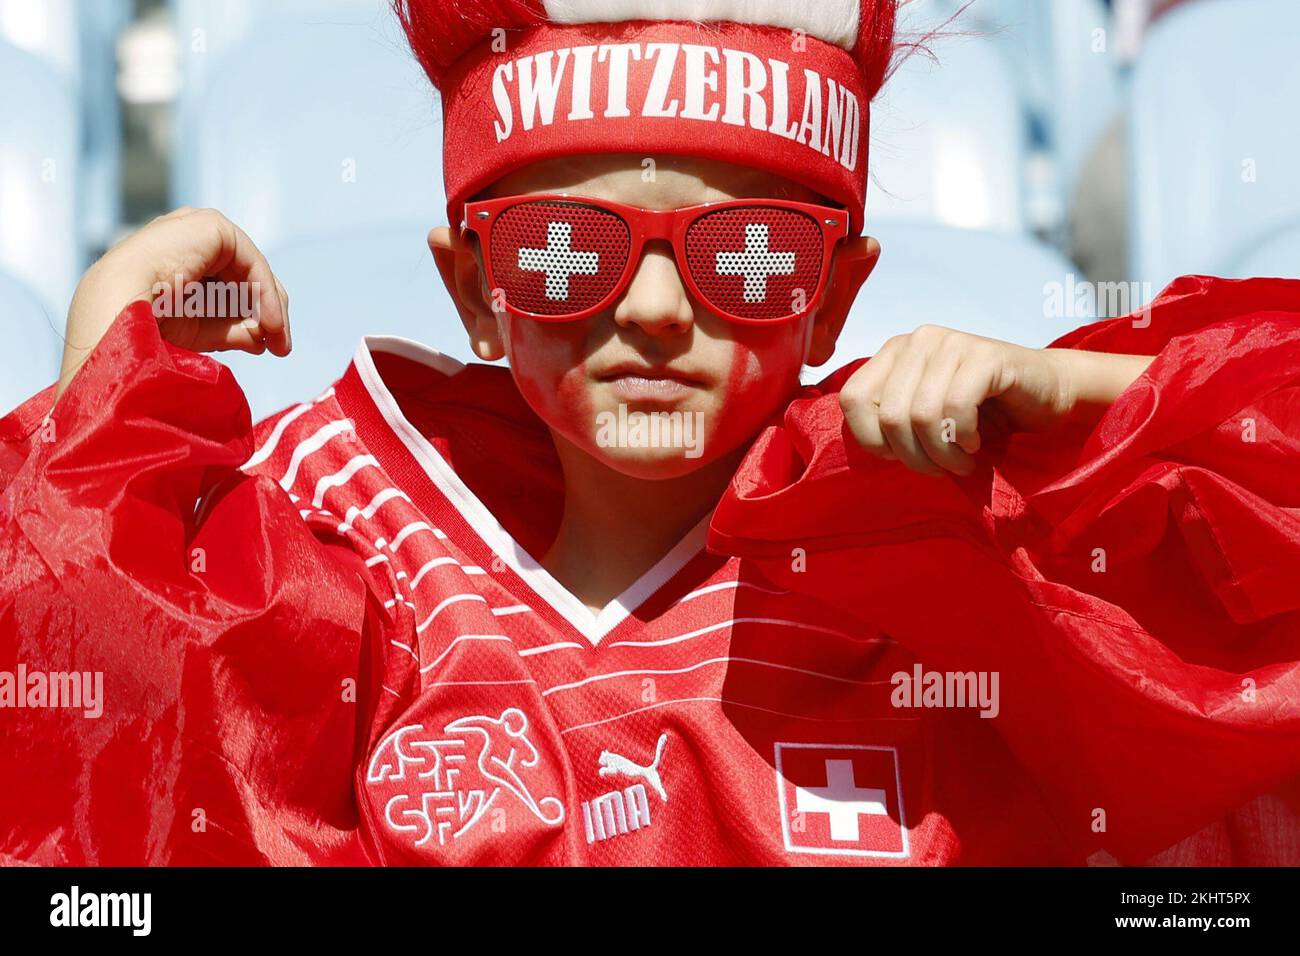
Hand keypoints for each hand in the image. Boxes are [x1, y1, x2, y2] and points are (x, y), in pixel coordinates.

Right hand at [56, 207, 290, 399]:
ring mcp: (199, 228)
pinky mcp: (211, 226)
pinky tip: (270, 323)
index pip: (232, 285)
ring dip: (270, 308)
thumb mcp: (199, 330)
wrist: (121, 310)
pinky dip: (266, 295)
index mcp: (180, 260)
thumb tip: (265, 341)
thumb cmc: (148, 324)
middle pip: (248, 277)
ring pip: (254, 272)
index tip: (273, 349)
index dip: (257, 316)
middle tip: (282, 347)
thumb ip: (234, 331)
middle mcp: (190, 239)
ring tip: (277, 341)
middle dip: (268, 313)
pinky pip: (253, 264)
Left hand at [839, 324, 1154, 475]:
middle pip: (888, 415)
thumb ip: (889, 419)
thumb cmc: (981, 415)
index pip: (851, 400)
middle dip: (913, 456)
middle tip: (941, 466)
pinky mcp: (984, 354)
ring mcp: (950, 342)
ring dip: (942, 453)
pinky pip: (955, 408)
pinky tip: (976, 441)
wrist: (1046, 396)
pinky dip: (963, 437)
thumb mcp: (924, 417)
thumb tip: (856, 448)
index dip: (872, 440)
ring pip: (920, 416)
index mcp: (892, 353)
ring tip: (960, 459)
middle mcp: (916, 340)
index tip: (902, 456)